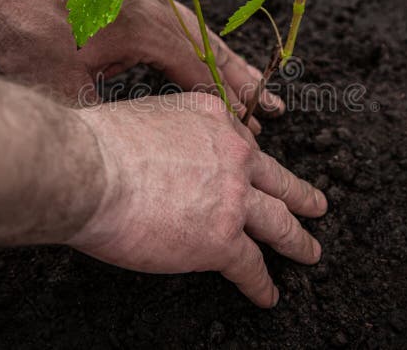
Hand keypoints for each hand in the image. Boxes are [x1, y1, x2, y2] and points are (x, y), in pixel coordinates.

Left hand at [0, 0, 282, 131]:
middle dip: (244, 82)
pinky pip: (179, 22)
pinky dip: (198, 46)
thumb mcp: (60, 84)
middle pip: (213, 49)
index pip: (200, 75)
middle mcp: (155, 7)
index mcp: (145, 30)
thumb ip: (104, 116)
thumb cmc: (22, 27)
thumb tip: (132, 149)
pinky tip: (200, 62)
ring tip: (254, 85)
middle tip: (275, 108)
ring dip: (226, 62)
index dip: (225, 107)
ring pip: (200, 33)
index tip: (248, 132)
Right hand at [69, 93, 327, 306]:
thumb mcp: (147, 112)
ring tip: (310, 252)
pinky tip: (267, 295)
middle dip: (300, 195)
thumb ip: (171, 130)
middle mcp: (233, 154)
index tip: (261, 173)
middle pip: (276, 180)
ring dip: (298, 240)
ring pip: (278, 223)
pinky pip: (251, 267)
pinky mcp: (222, 240)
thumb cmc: (99, 142)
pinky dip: (261, 284)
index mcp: (213, 119)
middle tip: (317, 206)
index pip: (245, 144)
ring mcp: (233, 198)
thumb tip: (168, 151)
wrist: (89, 170)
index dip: (254, 163)